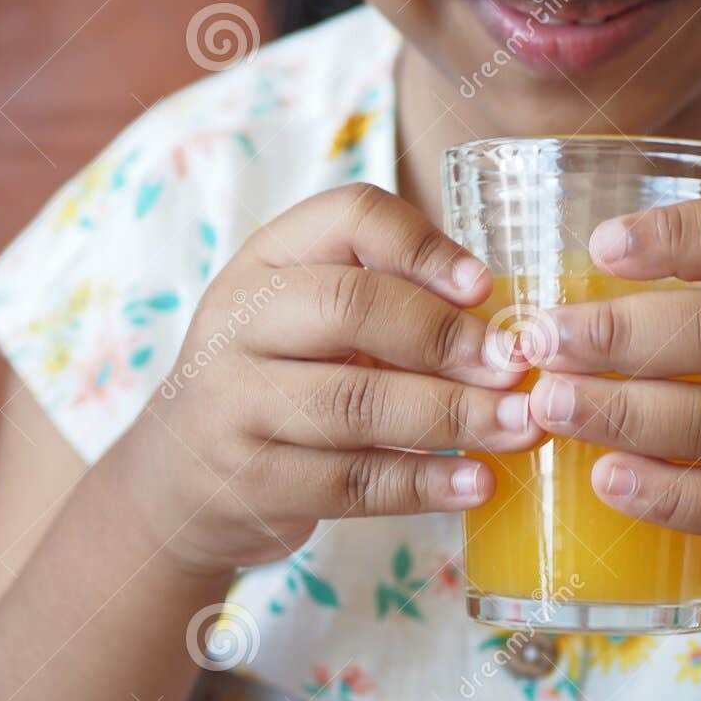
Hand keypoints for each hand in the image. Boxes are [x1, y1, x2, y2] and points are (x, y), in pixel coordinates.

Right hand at [119, 183, 540, 573]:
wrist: (178, 478)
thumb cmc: (278, 382)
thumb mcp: (309, 317)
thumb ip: (387, 301)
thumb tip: (503, 321)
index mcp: (266, 261)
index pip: (347, 217)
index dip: (423, 246)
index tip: (485, 287)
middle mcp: (238, 321)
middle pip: (350, 307)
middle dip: (446, 337)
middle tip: (516, 366)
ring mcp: (234, 404)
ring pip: (354, 404)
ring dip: (452, 416)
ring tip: (521, 426)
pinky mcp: (249, 482)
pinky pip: (349, 483)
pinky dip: (423, 483)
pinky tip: (477, 482)